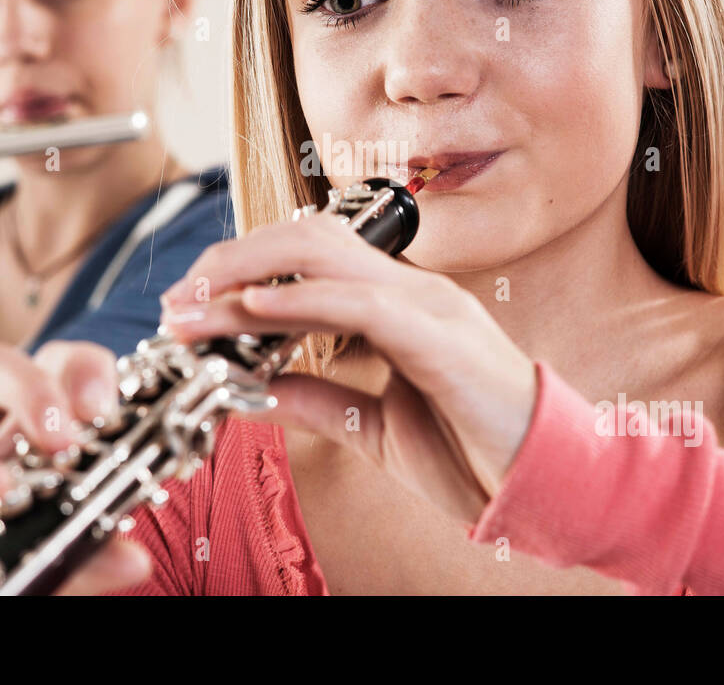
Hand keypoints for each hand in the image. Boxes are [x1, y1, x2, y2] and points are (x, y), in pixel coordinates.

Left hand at [159, 212, 538, 522]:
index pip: (307, 258)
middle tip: (176, 301)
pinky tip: (256, 309)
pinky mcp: (442, 337)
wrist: (547, 485)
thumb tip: (253, 385)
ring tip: (194, 308)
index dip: (241, 271)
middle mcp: (411, 291)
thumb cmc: (475, 451)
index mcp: (398, 304)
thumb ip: (319, 397)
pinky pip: (362, 302)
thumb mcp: (374, 425)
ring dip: (247, 277)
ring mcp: (429, 306)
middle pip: (305, 239)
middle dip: (230, 262)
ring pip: (323, 257)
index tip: (187, 308)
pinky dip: (302, 300)